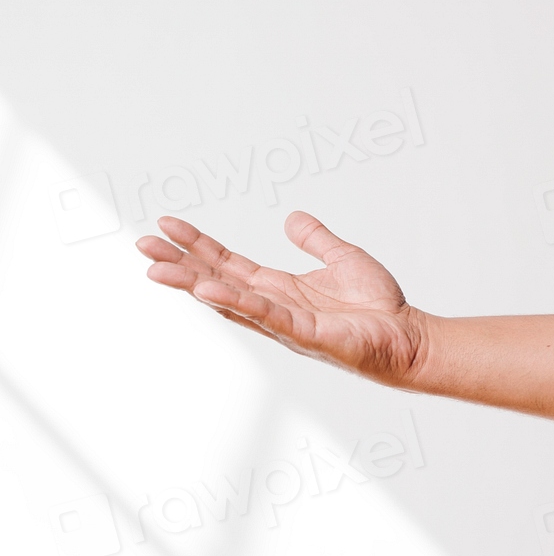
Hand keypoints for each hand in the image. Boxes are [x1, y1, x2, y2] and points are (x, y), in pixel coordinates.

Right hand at [135, 212, 430, 388]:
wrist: (407, 338)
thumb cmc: (378, 307)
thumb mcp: (342, 258)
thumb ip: (316, 239)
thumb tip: (292, 218)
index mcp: (278, 289)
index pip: (227, 264)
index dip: (197, 245)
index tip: (167, 226)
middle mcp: (273, 307)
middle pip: (216, 280)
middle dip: (179, 263)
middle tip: (143, 245)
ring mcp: (284, 323)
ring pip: (230, 300)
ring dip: (193, 284)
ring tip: (158, 269)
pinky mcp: (305, 334)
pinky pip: (265, 315)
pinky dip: (236, 303)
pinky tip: (209, 290)